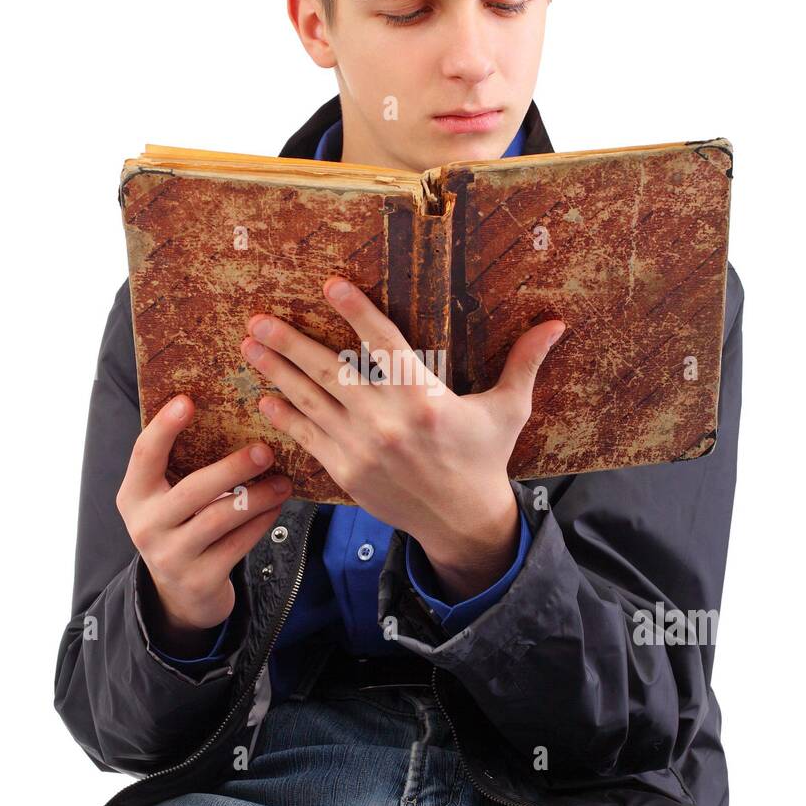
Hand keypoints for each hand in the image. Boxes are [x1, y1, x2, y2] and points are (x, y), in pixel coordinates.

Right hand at [115, 395, 292, 648]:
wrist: (180, 597)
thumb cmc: (180, 529)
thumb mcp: (166, 501)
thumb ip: (181, 468)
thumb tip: (227, 415)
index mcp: (134, 496)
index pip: (144, 455)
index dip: (164, 427)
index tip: (187, 400)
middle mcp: (146, 526)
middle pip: (192, 490)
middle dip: (232, 468)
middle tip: (265, 450)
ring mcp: (171, 556)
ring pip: (220, 518)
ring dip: (257, 497)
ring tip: (283, 482)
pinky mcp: (200, 580)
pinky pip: (237, 545)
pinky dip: (261, 523)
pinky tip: (277, 506)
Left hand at [240, 276, 563, 586]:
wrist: (463, 521)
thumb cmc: (485, 458)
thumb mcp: (509, 409)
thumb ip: (524, 362)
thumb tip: (557, 323)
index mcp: (426, 397)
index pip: (383, 343)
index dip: (355, 310)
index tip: (329, 284)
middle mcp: (389, 421)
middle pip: (330, 370)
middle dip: (290, 342)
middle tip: (258, 317)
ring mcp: (363, 448)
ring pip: (311, 401)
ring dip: (276, 372)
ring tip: (247, 346)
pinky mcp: (347, 472)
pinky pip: (308, 438)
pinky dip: (285, 416)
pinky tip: (264, 397)